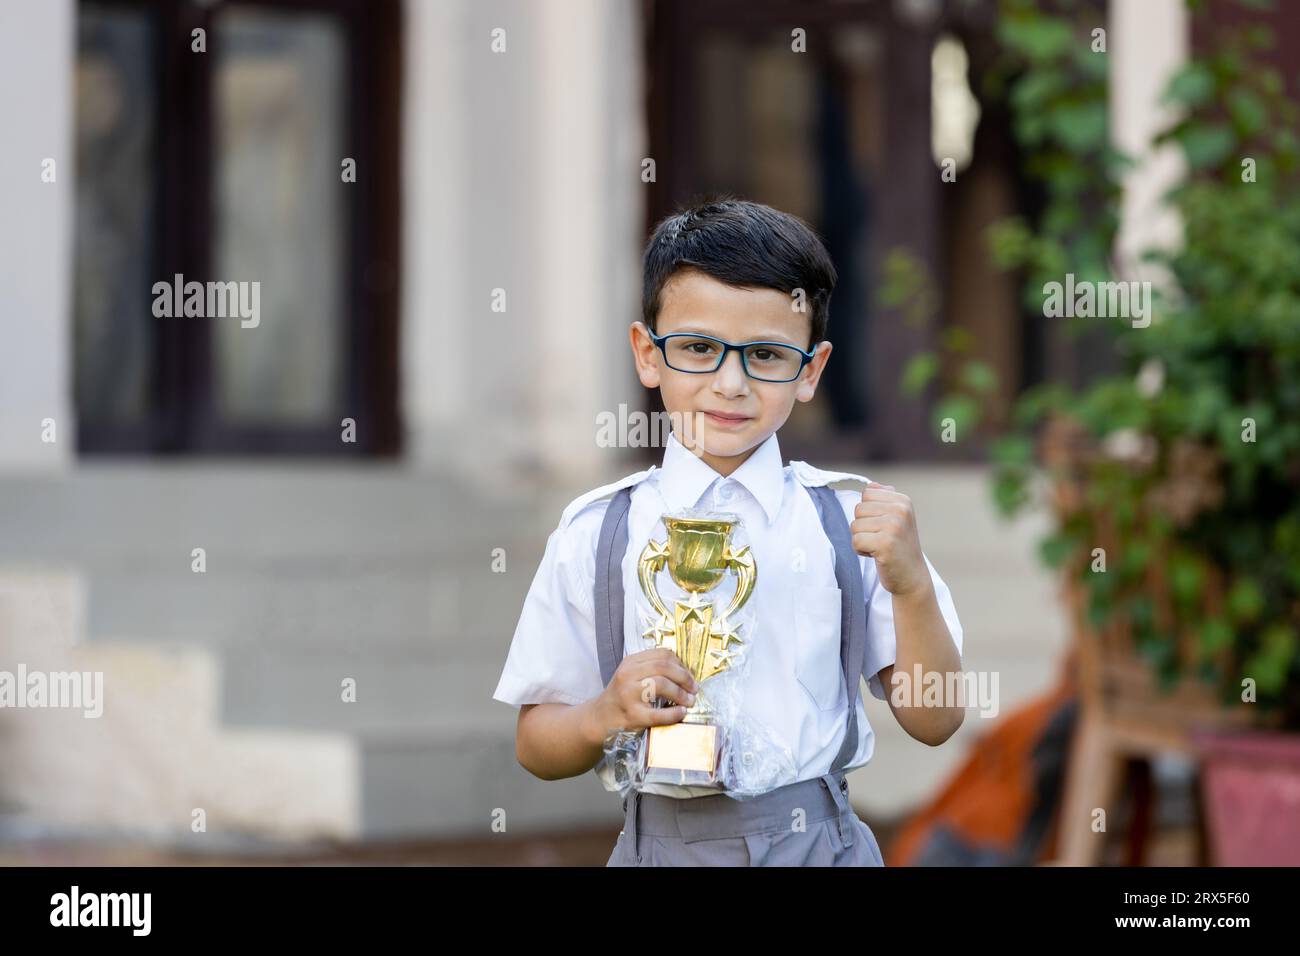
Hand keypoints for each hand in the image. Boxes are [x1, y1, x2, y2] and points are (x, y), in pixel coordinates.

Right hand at [592, 648, 699, 737]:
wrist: (599, 719)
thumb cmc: (620, 697)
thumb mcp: (630, 676)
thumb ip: (651, 669)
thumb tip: (685, 672)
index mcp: (630, 663)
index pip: (662, 654)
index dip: (681, 664)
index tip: (689, 675)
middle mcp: (627, 675)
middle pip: (664, 667)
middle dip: (685, 677)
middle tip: (694, 688)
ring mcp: (628, 695)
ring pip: (661, 684)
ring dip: (681, 693)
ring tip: (689, 701)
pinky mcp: (632, 716)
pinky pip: (659, 713)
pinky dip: (675, 713)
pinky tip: (681, 713)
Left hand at [851, 481, 930, 596]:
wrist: (912, 576)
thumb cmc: (899, 547)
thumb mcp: (896, 518)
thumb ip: (884, 499)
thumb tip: (871, 485)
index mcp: (903, 500)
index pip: (866, 494)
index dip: (869, 513)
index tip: (883, 526)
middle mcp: (900, 510)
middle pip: (858, 509)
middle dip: (863, 527)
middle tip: (881, 539)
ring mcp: (894, 526)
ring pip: (855, 526)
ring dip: (862, 540)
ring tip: (879, 547)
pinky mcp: (885, 544)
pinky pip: (855, 541)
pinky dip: (861, 551)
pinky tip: (876, 555)